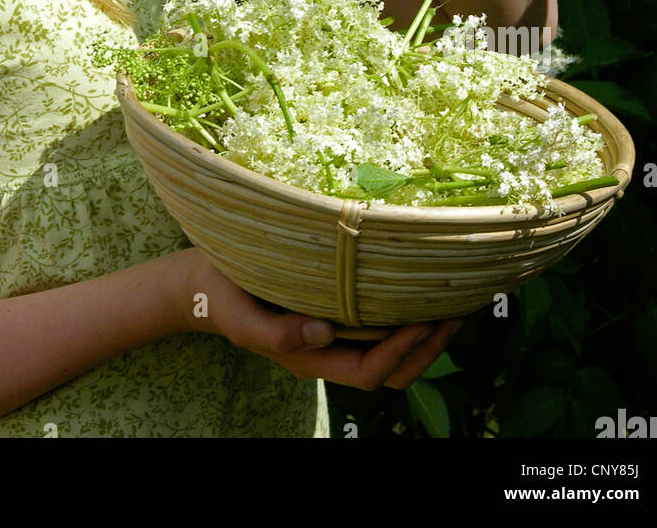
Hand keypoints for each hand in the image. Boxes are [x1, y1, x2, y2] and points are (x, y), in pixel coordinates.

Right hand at [167, 248, 461, 391]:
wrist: (200, 282)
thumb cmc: (219, 296)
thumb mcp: (240, 317)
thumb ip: (277, 335)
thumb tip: (324, 331)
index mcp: (308, 357)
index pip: (368, 373)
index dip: (399, 353)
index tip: (422, 321)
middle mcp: (327, 349)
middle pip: (391, 372)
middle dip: (427, 348)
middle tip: (456, 313)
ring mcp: (331, 330)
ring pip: (390, 352)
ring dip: (424, 334)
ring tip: (451, 303)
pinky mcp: (331, 306)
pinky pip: (378, 324)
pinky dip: (405, 312)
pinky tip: (418, 287)